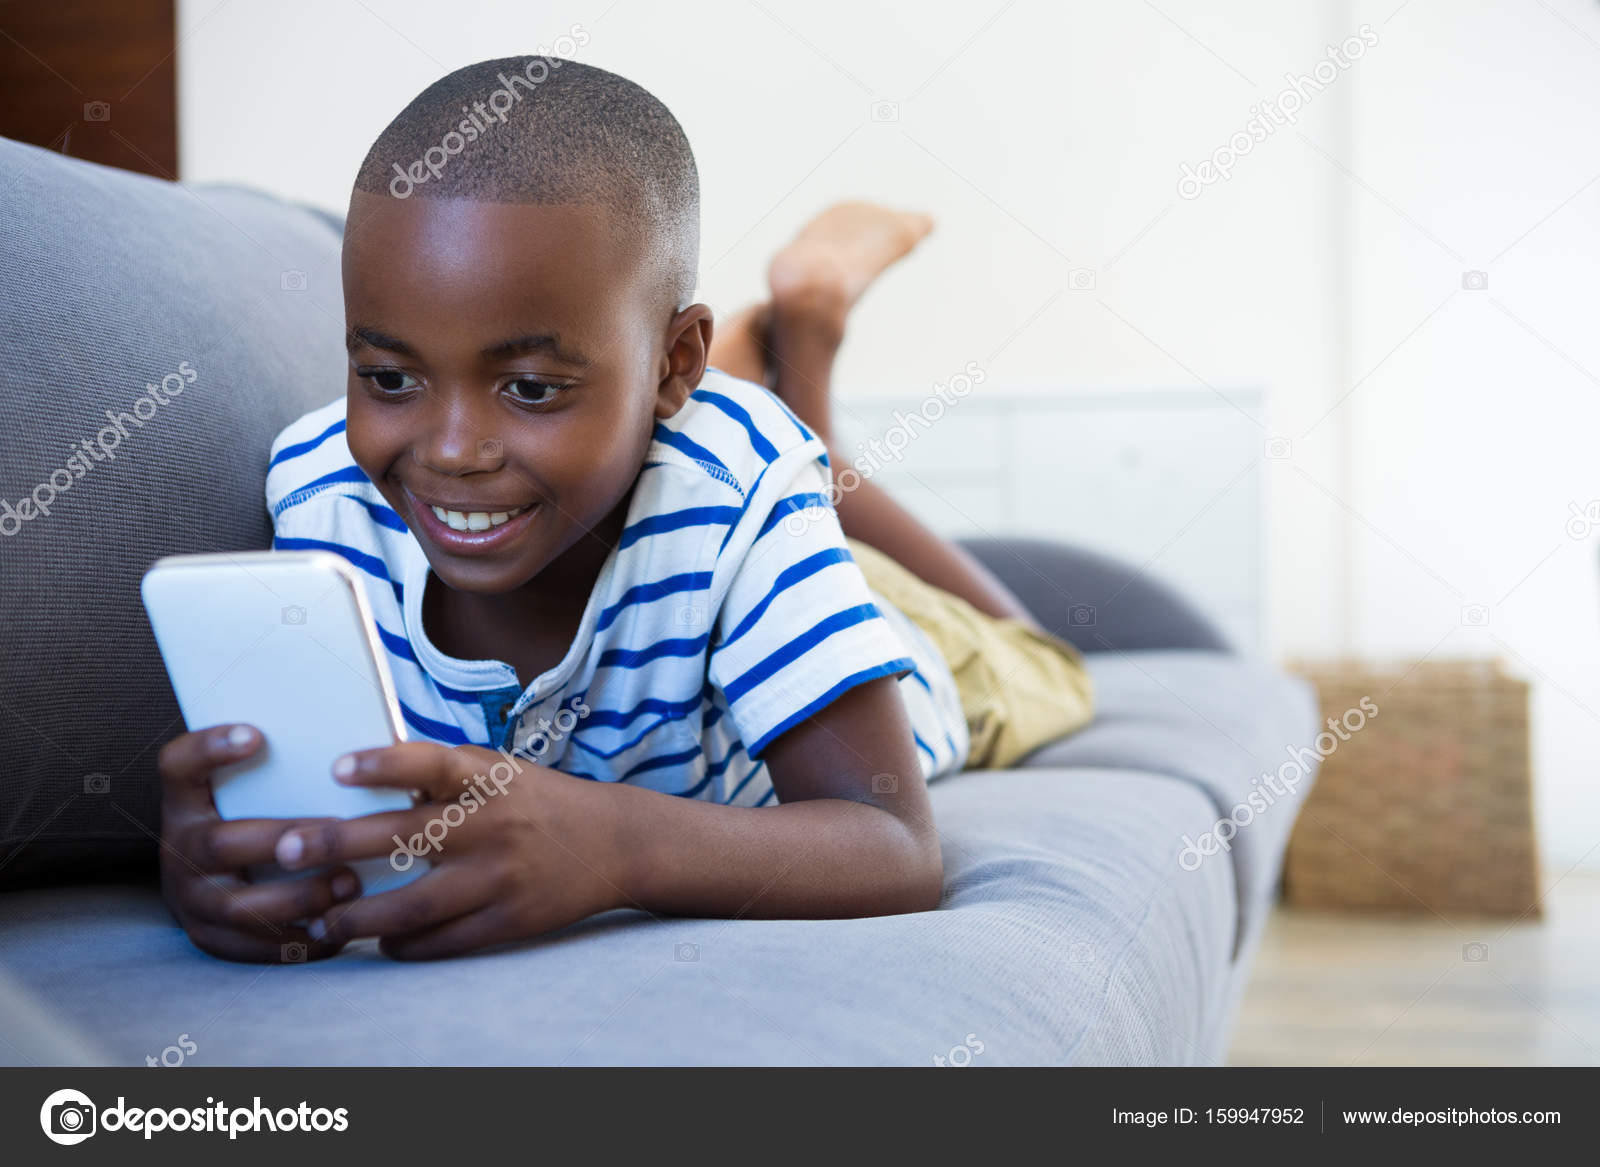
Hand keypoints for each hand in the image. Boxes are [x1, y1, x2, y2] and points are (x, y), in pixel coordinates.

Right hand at [157, 724, 363, 962]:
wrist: (206, 881)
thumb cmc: (251, 817)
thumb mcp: (248, 789)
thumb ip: (282, 770)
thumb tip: (363, 745)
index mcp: (186, 801)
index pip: (179, 765)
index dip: (209, 749)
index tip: (255, 734)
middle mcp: (180, 848)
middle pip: (220, 845)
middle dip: (283, 840)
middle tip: (338, 830)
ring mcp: (190, 898)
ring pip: (240, 907)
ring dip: (300, 897)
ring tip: (350, 883)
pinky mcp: (210, 938)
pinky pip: (253, 948)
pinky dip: (299, 941)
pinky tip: (340, 926)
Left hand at [271, 742, 629, 959]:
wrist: (615, 843)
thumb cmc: (540, 800)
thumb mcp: (499, 770)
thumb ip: (444, 772)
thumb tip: (364, 769)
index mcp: (488, 779)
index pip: (431, 764)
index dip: (385, 764)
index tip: (337, 767)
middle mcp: (493, 826)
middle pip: (404, 837)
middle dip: (336, 843)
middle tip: (284, 848)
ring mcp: (501, 878)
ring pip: (415, 906)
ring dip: (358, 917)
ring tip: (319, 923)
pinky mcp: (510, 921)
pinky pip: (445, 942)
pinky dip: (406, 947)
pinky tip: (379, 944)